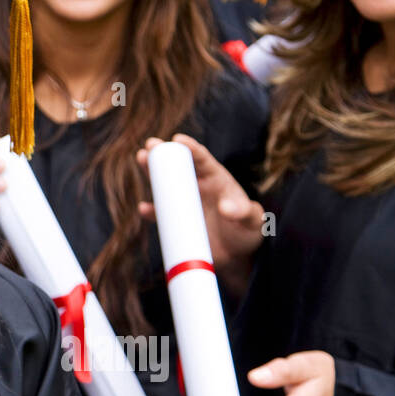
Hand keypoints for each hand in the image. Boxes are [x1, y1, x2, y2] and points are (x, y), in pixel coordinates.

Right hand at [136, 133, 263, 294]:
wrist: (236, 256)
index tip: (178, 139)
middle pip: (176, 166)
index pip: (202, 160)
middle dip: (163, 154)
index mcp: (216, 179)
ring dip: (151, 172)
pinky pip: (159, 214)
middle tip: (151, 144)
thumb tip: (225, 208)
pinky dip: (150, 211)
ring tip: (141, 158)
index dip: (190, 148)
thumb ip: (244, 212)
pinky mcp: (175, 222)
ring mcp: (183, 204)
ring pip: (163, 184)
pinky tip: (144, 209)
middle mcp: (196, 187)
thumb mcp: (253, 221)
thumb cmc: (247, 232)